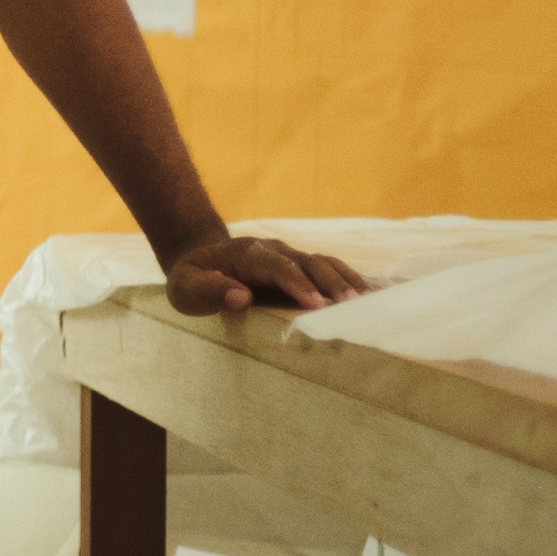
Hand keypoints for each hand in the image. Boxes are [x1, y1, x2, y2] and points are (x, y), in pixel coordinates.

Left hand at [164, 234, 366, 316]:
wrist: (200, 261)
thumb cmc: (192, 279)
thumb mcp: (187, 287)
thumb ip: (210, 290)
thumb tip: (241, 298)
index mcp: (246, 254)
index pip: (276, 266)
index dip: (297, 283)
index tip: (316, 303)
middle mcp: (272, 250)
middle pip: (306, 261)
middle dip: (329, 282)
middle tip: (351, 304)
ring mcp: (288, 256)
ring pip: (322, 262)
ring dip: (344, 279)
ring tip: (366, 301)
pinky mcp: (299, 267)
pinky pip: (328, 268)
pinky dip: (348, 278)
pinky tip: (370, 292)